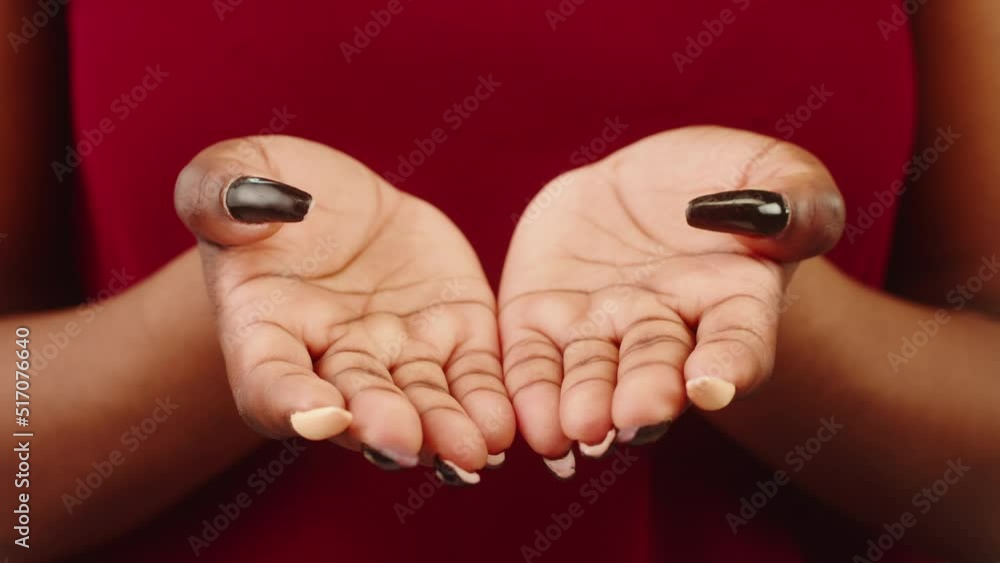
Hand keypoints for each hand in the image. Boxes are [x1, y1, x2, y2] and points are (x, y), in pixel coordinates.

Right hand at [175, 136, 513, 483]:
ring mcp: (398, 351)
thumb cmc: (266, 191)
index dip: (289, 401)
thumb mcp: (233, 171)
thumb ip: (218, 191)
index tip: (318, 414)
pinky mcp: (454, 334)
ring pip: (421, 399)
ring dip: (443, 429)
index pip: (268, 377)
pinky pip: (473, 372)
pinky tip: (504, 423)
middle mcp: (332, 357)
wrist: (336, 204)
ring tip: (470, 451)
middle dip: (379, 424)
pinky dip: (487, 399)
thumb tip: (236, 207)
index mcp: (265, 327)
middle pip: (356, 401)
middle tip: (404, 441)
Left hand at [498, 126, 843, 476]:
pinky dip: (531, 393)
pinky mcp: (540, 320)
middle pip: (657, 369)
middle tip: (633, 415)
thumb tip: (775, 214)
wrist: (637, 185)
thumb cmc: (721, 179)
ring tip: (578, 426)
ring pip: (592, 375)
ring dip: (585, 405)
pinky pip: (533, 361)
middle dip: (646, 394)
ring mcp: (600, 330)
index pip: (739, 341)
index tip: (712, 384)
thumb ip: (796, 199)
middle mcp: (664, 330)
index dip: (728, 365)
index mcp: (733, 300)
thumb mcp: (773, 169)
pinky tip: (533, 423)